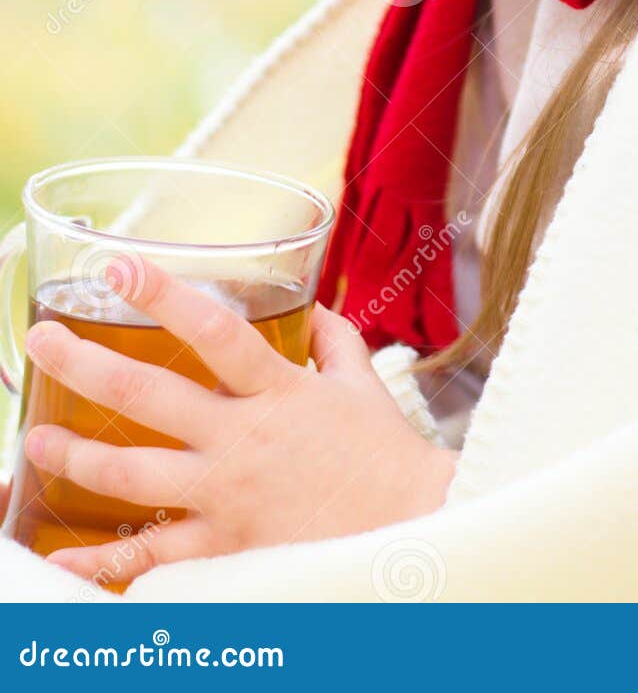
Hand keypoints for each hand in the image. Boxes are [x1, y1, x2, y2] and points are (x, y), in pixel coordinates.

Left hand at [20, 253, 456, 583]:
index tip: (120, 267)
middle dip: (86, 363)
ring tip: (34, 438)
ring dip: (76, 456)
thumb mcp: (363, 383)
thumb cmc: (388, 456)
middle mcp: (243, 440)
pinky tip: (61, 553)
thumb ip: (333, 340)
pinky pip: (153, 556)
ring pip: (134, 475)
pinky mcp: (225, 549)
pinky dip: (102, 560)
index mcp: (278, 391)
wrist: (411, 530)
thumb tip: (312, 308)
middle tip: (41, 339)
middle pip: (149, 397)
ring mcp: (228, 497)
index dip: (163, 294)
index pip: (213, 330)